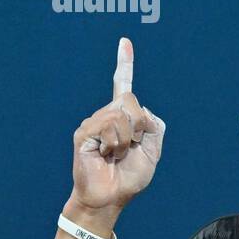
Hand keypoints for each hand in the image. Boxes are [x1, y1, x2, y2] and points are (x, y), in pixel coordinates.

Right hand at [70, 37, 166, 213]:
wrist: (112, 196)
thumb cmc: (130, 176)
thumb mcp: (153, 150)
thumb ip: (155, 126)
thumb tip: (140, 109)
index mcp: (124, 116)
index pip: (123, 85)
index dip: (124, 63)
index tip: (125, 42)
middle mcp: (106, 114)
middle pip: (131, 99)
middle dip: (139, 126)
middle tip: (130, 146)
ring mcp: (93, 122)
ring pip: (122, 115)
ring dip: (127, 139)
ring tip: (116, 154)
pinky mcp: (84, 132)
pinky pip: (109, 127)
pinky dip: (116, 144)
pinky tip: (106, 155)